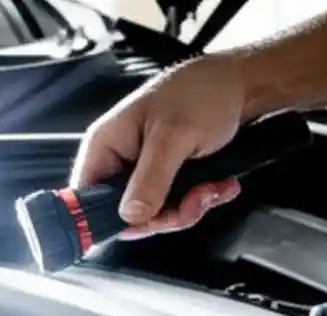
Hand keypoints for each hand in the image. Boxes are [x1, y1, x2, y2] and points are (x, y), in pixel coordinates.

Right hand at [71, 54, 251, 237]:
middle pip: (125, 213)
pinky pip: (176, 205)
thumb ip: (151, 179)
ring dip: (189, 208)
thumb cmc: (200, 93)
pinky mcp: (168, 178)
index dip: (108, 217)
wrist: (240, 83)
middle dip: (165, 214)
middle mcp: (119, 162)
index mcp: (105, 146)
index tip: (144, 222)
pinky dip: (202, 200)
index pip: (86, 197)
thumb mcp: (174, 137)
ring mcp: (144, 172)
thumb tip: (130, 217)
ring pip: (155, 213)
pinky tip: (220, 185)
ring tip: (213, 188)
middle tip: (195, 201)